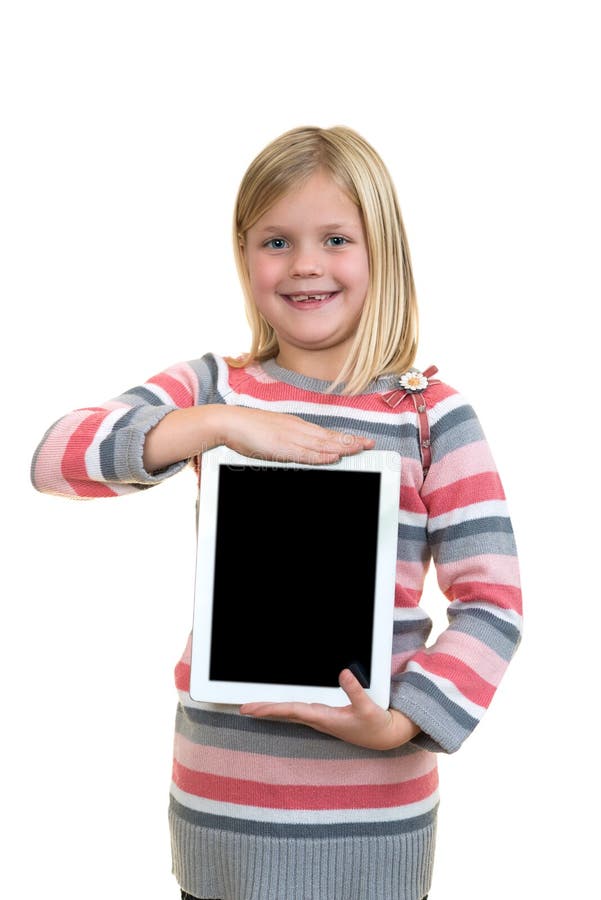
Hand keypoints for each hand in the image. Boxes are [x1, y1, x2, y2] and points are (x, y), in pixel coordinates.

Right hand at [219, 407, 374, 464]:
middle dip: (351, 441)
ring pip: (322, 444)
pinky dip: (321, 456)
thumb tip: (304, 448)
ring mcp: (291, 437)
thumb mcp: (275, 432)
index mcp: (297, 425)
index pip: (326, 433)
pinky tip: (333, 457)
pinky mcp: (282, 447)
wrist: (231, 422)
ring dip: (342, 447)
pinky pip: (305, 453)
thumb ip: (291, 440)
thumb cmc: (249, 428)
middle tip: (370, 443)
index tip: (361, 440)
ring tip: (360, 449)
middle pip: (329, 437)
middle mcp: (298, 429)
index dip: (345, 437)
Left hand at [240, 669, 419, 750]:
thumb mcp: (367, 707)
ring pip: (291, 712)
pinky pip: (299, 711)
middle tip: (243, 708)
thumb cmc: (374, 724)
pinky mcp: (324, 716)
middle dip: (265, 710)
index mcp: (324, 718)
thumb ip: (355, 691)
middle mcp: (318, 718)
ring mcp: (320, 718)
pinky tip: (279, 707)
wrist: (383, 736)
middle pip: (286, 713)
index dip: (272, 709)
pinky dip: (285, 708)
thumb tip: (343, 673)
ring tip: (254, 707)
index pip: (292, 711)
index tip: (254, 709)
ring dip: (273, 709)